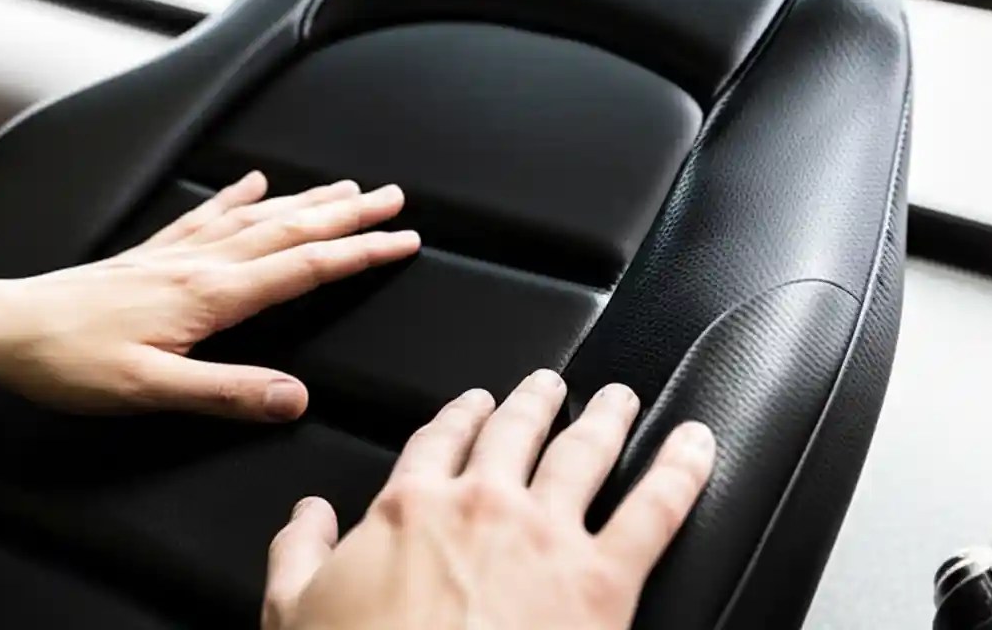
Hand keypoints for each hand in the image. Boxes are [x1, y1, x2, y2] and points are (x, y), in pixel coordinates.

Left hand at [0, 171, 418, 419]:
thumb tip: (296, 398)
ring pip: (258, 217)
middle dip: (349, 214)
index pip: (304, 268)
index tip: (403, 240)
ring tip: (347, 186)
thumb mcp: (151, 390)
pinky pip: (207, 215)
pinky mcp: (153, 254)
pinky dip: (237, 196)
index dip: (359, 253)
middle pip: (291, 230)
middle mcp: (202, 263)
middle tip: (394, 199)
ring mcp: (177, 253)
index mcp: (212, 295)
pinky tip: (253, 182)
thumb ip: (227, 393)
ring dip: (308, 201)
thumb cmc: (72, 363)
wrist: (5, 327)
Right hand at [262, 370, 716, 629]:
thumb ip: (298, 552)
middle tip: (549, 384)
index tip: (472, 404)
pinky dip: (682, 469)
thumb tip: (306, 514)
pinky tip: (697, 444)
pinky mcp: (602, 577)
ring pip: (583, 451)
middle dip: (533, 401)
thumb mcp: (294, 612)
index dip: (458, 416)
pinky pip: (655, 508)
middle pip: (515, 432)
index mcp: (410, 508)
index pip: (438, 441)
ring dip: (604, 416)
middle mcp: (482, 504)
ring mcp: (546, 534)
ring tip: (619, 398)